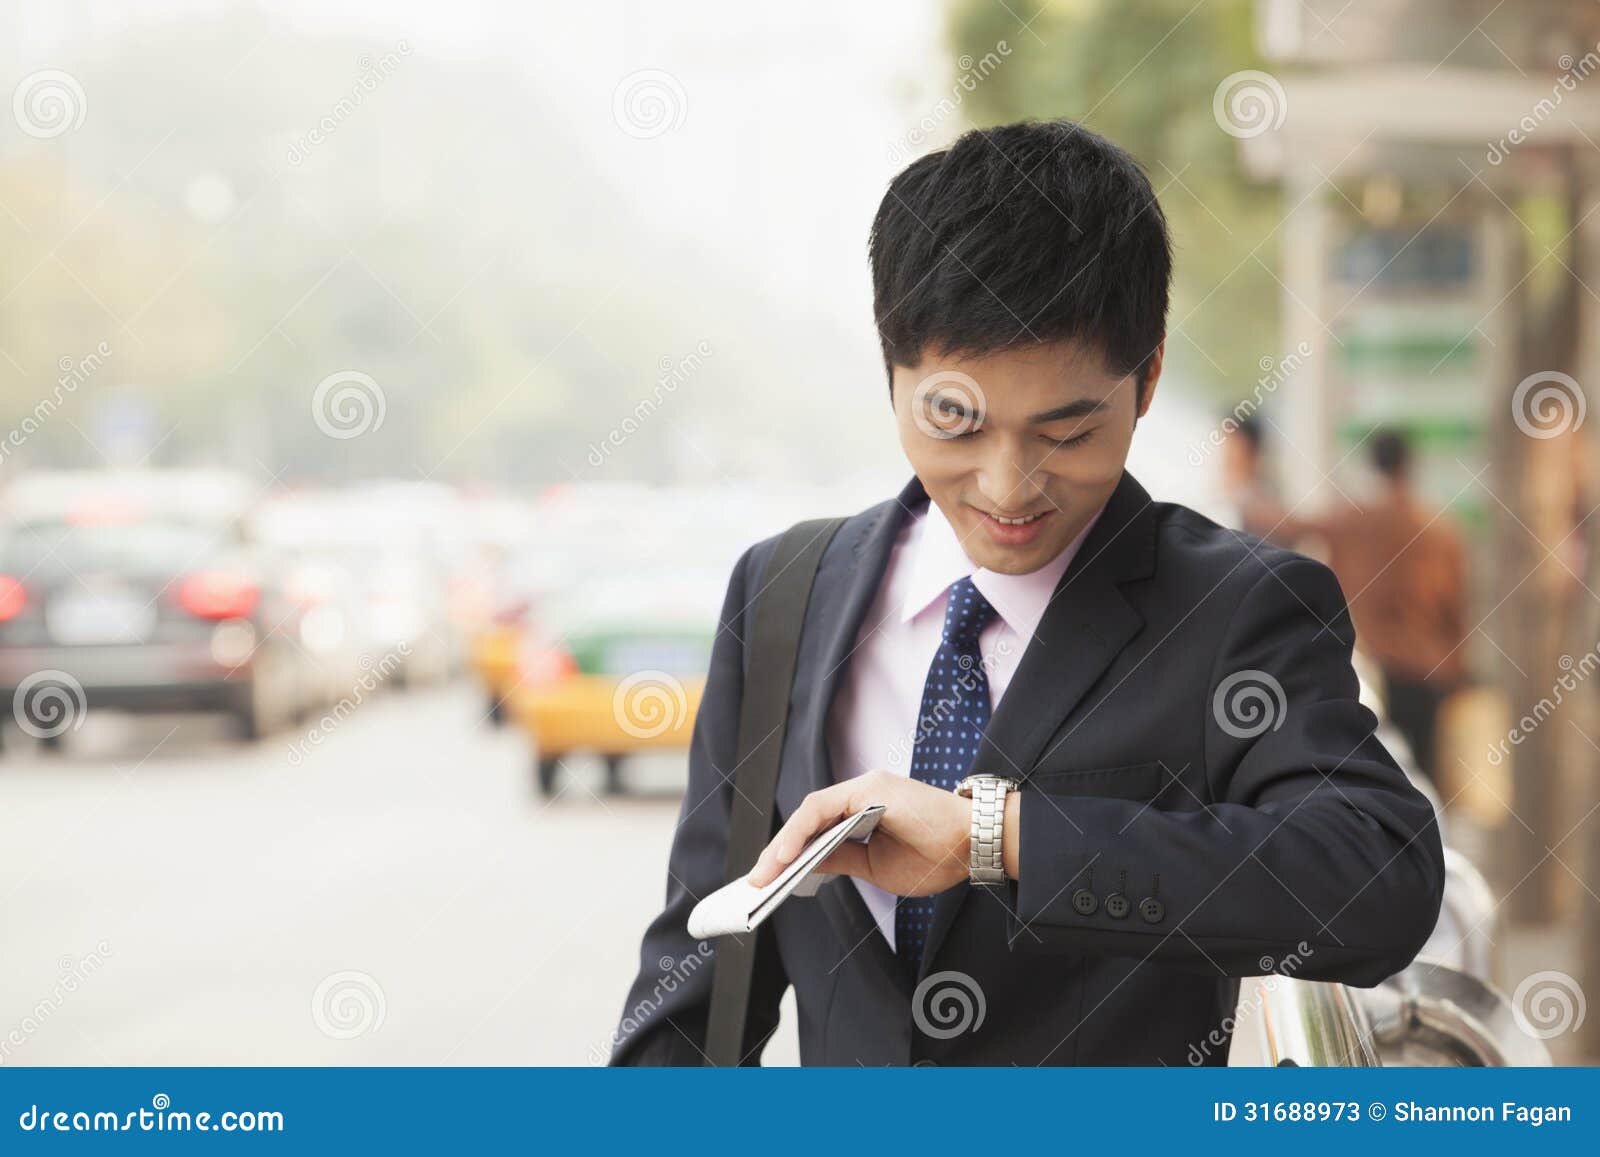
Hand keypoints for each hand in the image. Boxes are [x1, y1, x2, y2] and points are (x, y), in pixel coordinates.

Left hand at [747, 769, 1014, 896]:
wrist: (975, 843)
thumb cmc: (936, 855)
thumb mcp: (877, 867)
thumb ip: (842, 860)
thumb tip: (804, 865)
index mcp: (866, 811)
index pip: (817, 828)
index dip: (789, 852)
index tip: (767, 878)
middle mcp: (862, 793)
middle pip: (809, 819)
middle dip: (779, 851)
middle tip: (754, 881)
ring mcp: (866, 788)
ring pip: (810, 812)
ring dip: (783, 844)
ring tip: (763, 874)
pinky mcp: (870, 789)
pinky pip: (822, 808)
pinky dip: (801, 831)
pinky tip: (786, 857)